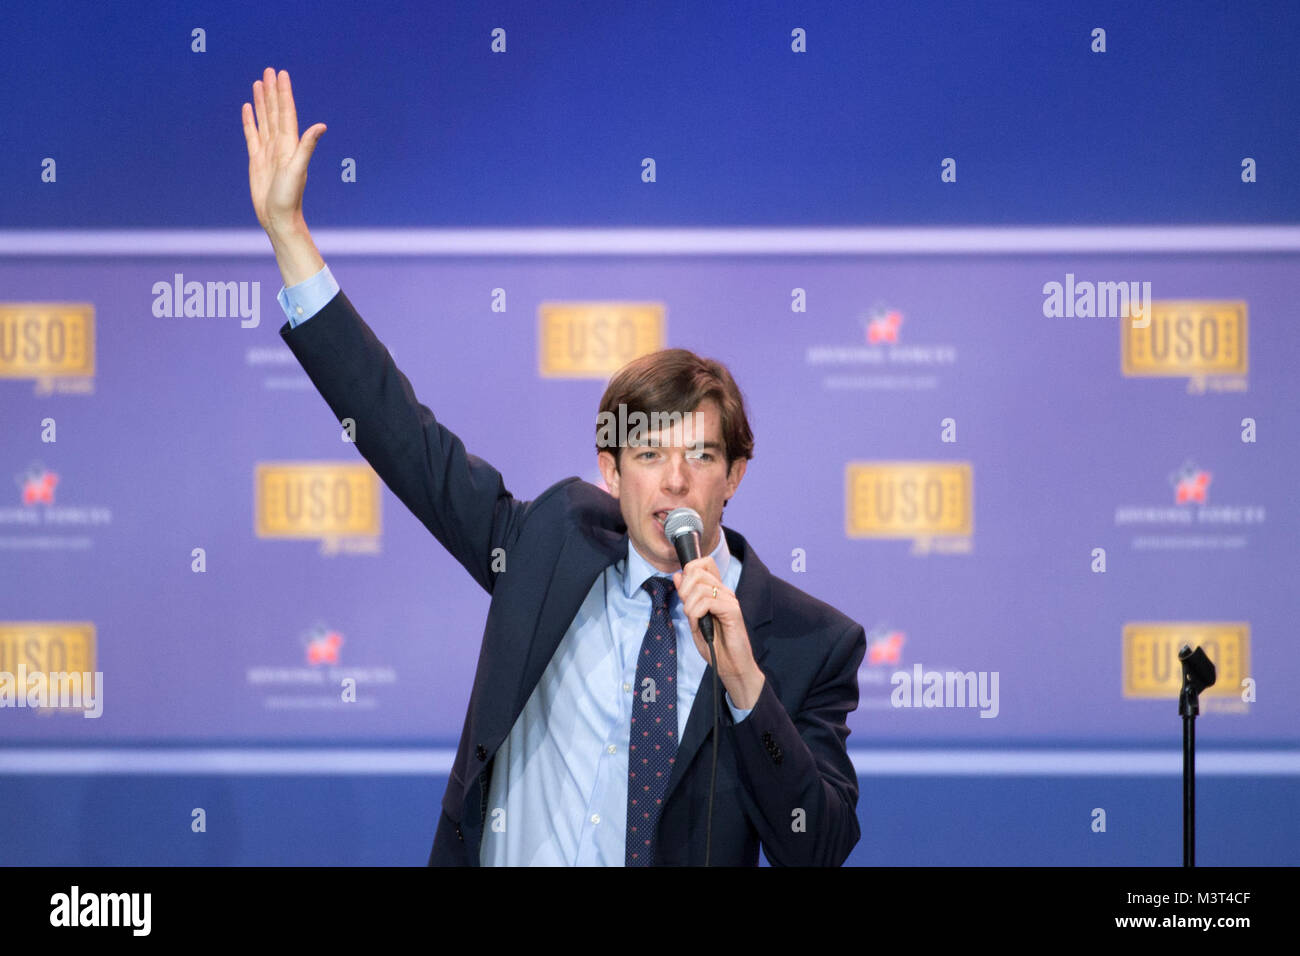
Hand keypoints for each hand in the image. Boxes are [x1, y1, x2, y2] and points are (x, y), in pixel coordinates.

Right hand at [241, 67, 326, 233]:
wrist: (278, 217)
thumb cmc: (289, 197)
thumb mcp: (298, 170)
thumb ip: (307, 146)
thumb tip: (321, 126)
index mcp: (290, 144)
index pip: (286, 112)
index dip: (284, 93)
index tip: (281, 74)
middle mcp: (280, 145)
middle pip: (275, 112)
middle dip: (273, 91)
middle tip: (269, 70)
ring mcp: (268, 151)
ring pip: (264, 120)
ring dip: (262, 102)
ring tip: (259, 83)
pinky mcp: (257, 159)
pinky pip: (252, 134)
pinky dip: (250, 120)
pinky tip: (249, 108)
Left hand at [672, 557, 765, 708]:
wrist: (731, 667)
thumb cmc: (715, 646)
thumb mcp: (694, 619)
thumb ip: (686, 598)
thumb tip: (677, 575)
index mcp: (716, 591)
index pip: (703, 563)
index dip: (688, 572)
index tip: (684, 593)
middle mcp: (724, 591)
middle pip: (697, 571)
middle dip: (684, 591)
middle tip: (687, 610)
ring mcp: (730, 600)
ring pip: (700, 587)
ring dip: (689, 606)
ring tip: (695, 621)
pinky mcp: (733, 611)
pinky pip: (708, 602)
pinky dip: (697, 613)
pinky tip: (700, 624)